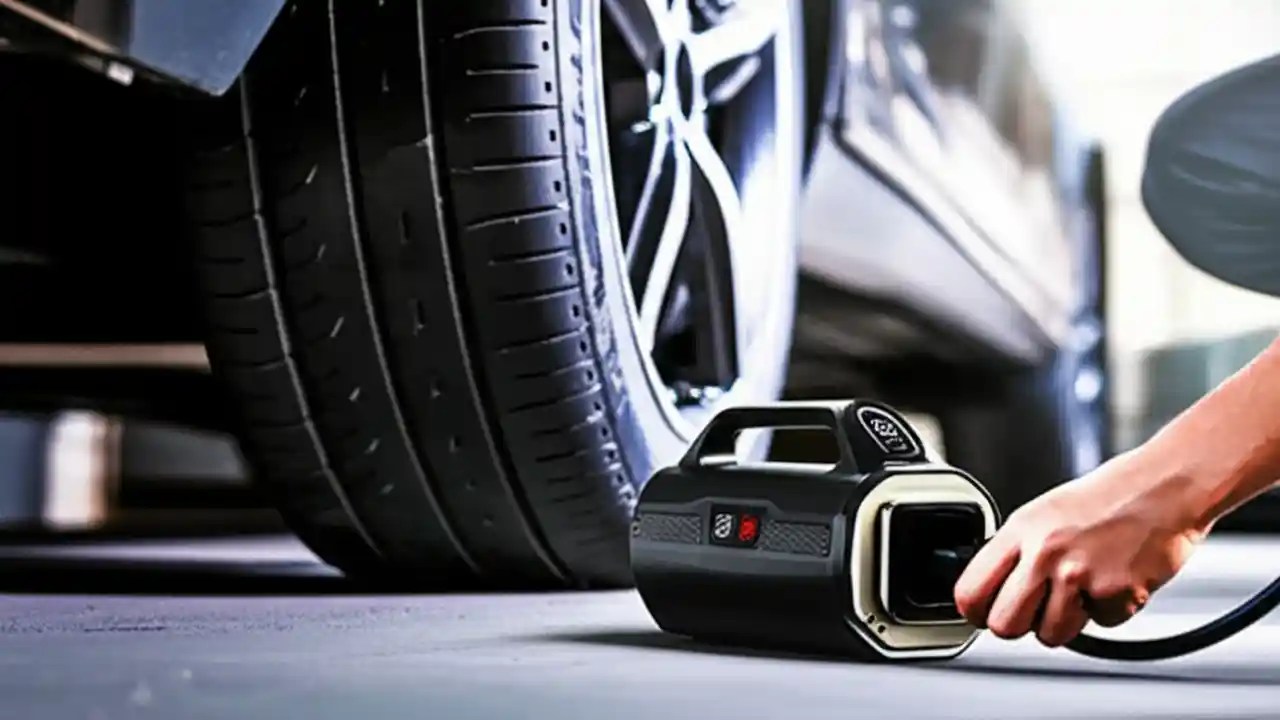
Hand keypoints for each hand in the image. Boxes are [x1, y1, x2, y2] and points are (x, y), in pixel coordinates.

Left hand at [954, 450, 1206, 646]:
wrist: (1166, 487)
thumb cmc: (1108, 497)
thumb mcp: (1044, 513)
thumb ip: (1016, 551)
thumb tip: (990, 589)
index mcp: (1021, 530)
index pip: (970, 590)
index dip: (975, 611)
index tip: (983, 613)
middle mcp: (1045, 553)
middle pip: (1004, 625)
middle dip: (1018, 625)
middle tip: (1035, 609)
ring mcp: (1081, 575)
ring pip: (1051, 634)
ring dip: (1066, 620)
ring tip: (1083, 586)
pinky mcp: (1118, 594)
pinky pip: (1100, 625)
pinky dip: (1109, 609)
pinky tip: (1116, 578)